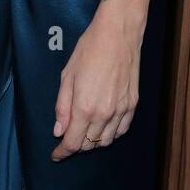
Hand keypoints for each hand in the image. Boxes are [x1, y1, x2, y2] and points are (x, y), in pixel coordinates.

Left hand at [51, 8, 141, 159]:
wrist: (118, 34)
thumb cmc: (89, 49)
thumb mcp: (67, 75)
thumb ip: (62, 106)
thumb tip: (58, 130)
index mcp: (84, 106)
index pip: (73, 143)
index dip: (62, 152)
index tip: (56, 155)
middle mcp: (104, 113)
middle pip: (88, 144)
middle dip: (76, 145)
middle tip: (67, 137)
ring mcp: (121, 110)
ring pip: (106, 141)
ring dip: (93, 141)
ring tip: (84, 131)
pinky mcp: (132, 105)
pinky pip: (121, 130)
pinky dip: (111, 134)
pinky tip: (103, 127)